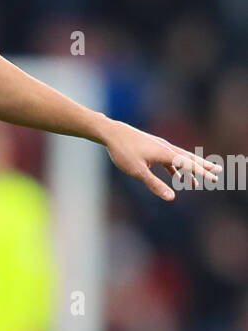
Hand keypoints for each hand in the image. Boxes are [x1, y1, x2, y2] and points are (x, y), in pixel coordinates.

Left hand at [103, 119, 221, 200]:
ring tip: (196, 184)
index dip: (202, 172)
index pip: (189, 165)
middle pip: (189, 158)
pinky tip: (176, 178)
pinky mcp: (154, 147)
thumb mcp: (138, 171)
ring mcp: (160, 147)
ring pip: (180, 159)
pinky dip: (176, 169)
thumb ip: (155, 184)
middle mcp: (166, 148)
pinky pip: (170, 160)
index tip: (214, 179)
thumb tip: (172, 197)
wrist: (112, 133)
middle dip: (203, 167)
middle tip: (218, 172)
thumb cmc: (123, 152)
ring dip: (189, 170)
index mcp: (165, 153)